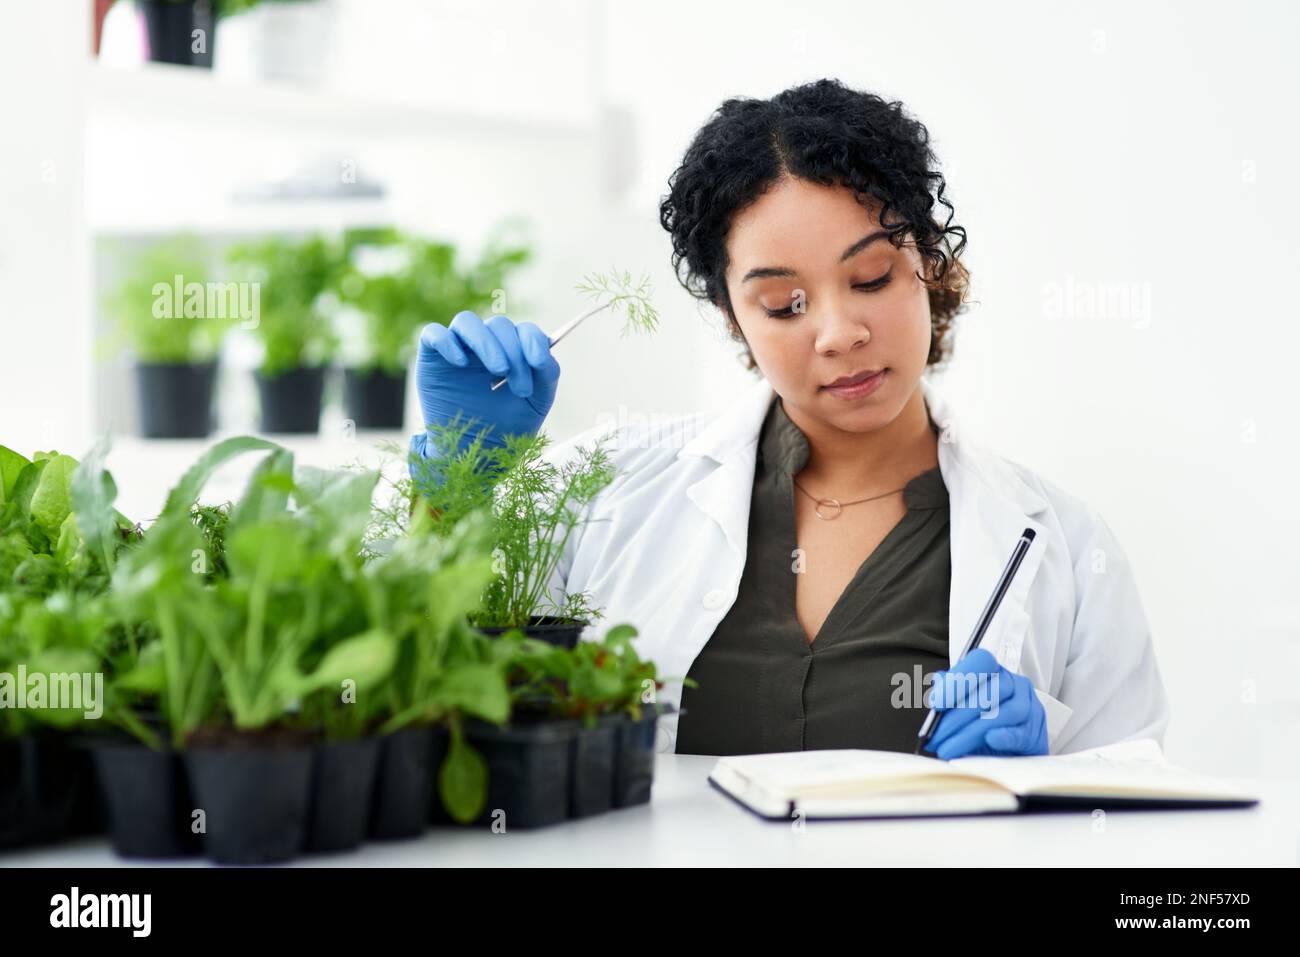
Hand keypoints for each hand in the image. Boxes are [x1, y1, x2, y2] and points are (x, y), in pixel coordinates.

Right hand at [410, 311, 559, 466]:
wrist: (473, 458)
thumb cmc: (504, 430)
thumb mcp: (534, 406)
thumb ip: (546, 377)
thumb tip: (545, 353)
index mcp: (511, 353)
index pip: (524, 330)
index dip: (533, 340)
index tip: (540, 363)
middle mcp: (484, 347)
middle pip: (499, 325)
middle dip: (514, 353)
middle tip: (520, 388)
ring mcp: (457, 350)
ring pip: (466, 321)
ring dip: (486, 342)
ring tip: (499, 371)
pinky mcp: (431, 359)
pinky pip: (433, 333)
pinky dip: (447, 342)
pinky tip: (460, 364)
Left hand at [922, 648, 1047, 758]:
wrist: (1014, 752)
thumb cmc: (986, 724)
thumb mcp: (966, 706)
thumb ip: (952, 692)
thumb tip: (938, 680)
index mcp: (996, 671)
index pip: (981, 662)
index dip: (958, 680)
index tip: (936, 703)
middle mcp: (1016, 684)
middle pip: (988, 693)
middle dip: (956, 717)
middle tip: (935, 737)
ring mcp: (1030, 707)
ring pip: (1001, 714)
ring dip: (969, 733)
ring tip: (947, 749)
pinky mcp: (1035, 734)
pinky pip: (1020, 733)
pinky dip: (1004, 736)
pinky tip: (990, 740)